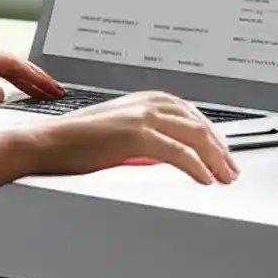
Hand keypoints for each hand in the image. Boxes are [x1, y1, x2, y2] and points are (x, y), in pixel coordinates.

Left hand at [0, 44, 64, 103]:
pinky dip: (2, 80)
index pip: (10, 64)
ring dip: (20, 79)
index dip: (35, 77)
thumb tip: (2, 93)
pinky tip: (2, 88)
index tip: (53, 90)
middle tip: (56, 93)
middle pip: (8, 63)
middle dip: (34, 78)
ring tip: (37, 91)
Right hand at [19, 91, 239, 184]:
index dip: (211, 133)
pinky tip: (204, 178)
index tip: (222, 152)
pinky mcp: (135, 134)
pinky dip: (196, 166)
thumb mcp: (116, 132)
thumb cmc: (74, 141)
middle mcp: (145, 103)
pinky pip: (176, 151)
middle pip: (196, 123)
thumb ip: (142, 134)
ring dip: (214, 158)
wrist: (46, 142)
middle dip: (219, 147)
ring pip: (193, 135)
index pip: (189, 113)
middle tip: (231, 168)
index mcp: (142, 99)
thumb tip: (167, 152)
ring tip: (224, 176)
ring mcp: (141, 116)